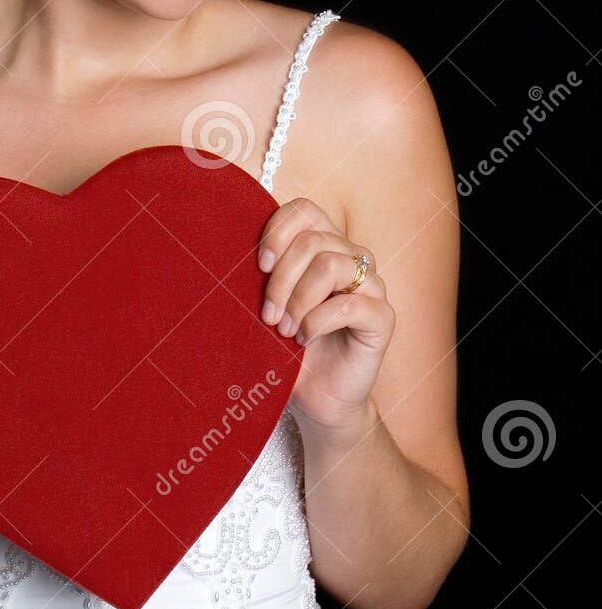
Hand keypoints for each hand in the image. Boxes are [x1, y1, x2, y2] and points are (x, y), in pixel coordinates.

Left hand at [257, 197, 394, 435]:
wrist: (317, 398)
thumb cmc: (289, 350)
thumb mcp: (268, 306)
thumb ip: (262, 276)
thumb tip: (226, 249)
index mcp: (326, 246)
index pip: (305, 210)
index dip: (277, 231)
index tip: (258, 266)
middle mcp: (353, 260)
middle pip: (313, 241)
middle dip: (280, 280)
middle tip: (267, 316)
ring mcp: (372, 287)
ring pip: (331, 266)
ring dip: (298, 300)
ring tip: (284, 329)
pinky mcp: (382, 318)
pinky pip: (348, 305)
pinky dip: (317, 322)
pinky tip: (304, 340)